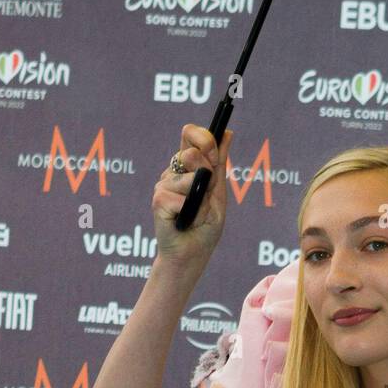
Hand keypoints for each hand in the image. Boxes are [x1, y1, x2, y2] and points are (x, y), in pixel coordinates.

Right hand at [152, 122, 233, 271]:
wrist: (192, 255)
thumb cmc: (204, 227)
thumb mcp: (218, 192)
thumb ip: (220, 164)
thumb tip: (228, 133)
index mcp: (187, 166)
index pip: (190, 134)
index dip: (204, 138)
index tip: (214, 156)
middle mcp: (173, 172)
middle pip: (191, 153)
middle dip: (208, 173)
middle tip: (207, 196)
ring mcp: (163, 185)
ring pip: (191, 178)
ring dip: (203, 201)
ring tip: (196, 215)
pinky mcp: (159, 200)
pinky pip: (185, 199)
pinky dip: (195, 214)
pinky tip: (187, 222)